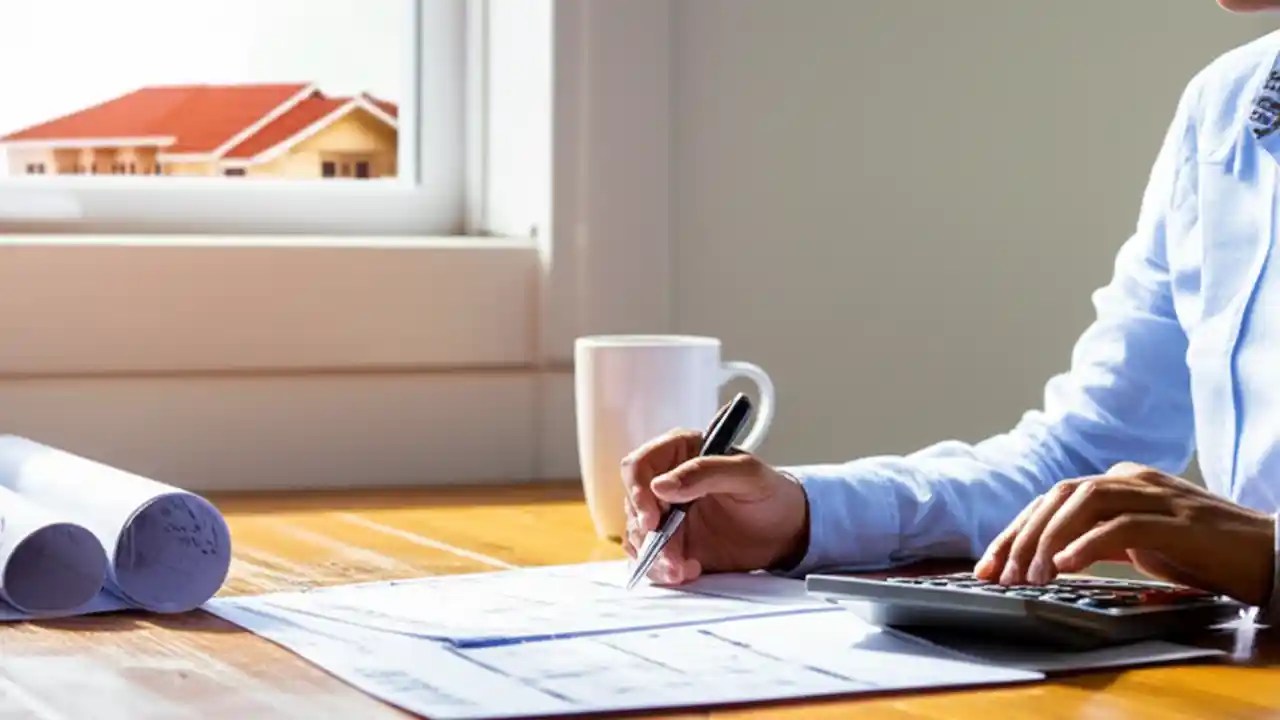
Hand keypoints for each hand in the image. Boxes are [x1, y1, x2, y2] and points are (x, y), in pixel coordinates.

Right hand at [620, 429, 809, 585]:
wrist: (785, 532)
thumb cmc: (770, 493)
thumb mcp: (746, 475)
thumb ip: (705, 472)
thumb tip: (660, 485)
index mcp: (680, 453)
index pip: (639, 466)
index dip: (638, 491)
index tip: (652, 518)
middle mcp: (666, 482)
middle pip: (633, 505)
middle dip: (649, 534)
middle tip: (672, 555)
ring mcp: (665, 514)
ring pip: (637, 534)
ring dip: (655, 555)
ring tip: (684, 569)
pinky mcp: (671, 543)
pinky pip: (649, 557)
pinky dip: (662, 569)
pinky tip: (688, 571)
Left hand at [974, 462, 1275, 605]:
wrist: (1270, 554)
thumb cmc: (1201, 552)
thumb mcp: (1138, 542)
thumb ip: (1097, 537)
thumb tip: (1047, 557)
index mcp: (1118, 482)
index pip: (1051, 499)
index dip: (1015, 530)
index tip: (989, 564)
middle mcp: (1131, 480)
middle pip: (1058, 497)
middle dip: (1021, 536)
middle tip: (999, 574)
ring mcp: (1155, 496)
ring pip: (1083, 502)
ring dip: (1048, 539)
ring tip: (1030, 576)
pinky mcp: (1178, 521)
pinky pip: (1123, 525)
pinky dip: (1088, 543)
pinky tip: (1066, 565)